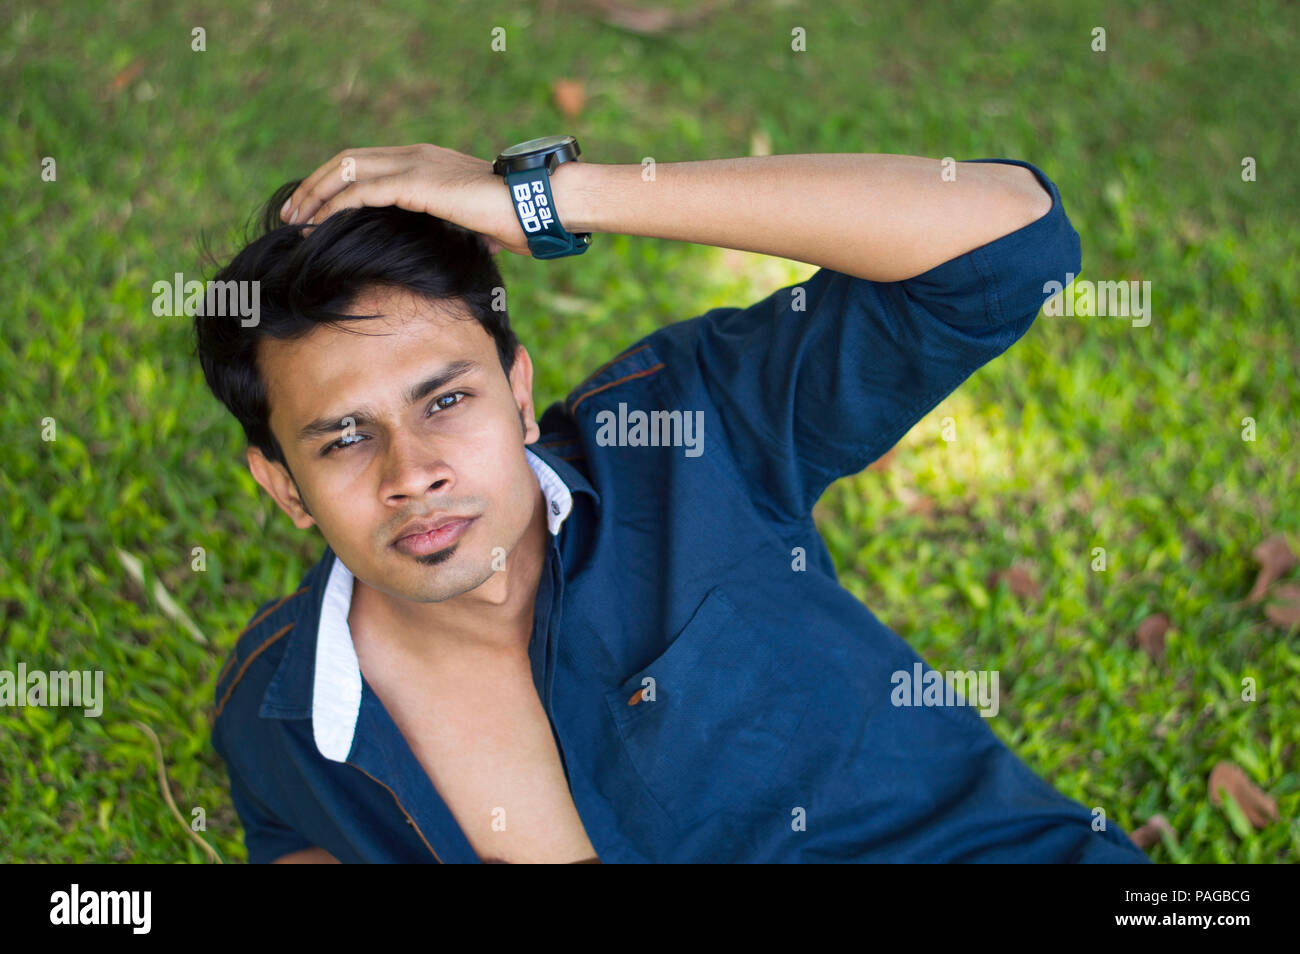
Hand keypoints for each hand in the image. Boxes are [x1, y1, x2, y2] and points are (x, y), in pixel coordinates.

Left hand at [280, 143, 531, 256]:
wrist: (535, 206)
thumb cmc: (515, 218)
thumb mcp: (477, 224)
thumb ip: (462, 228)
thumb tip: (473, 247)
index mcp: (425, 161)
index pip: (365, 162)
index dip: (334, 182)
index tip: (312, 208)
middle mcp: (415, 155)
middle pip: (347, 161)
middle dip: (313, 186)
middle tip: (289, 213)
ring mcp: (414, 164)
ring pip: (346, 171)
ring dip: (315, 195)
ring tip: (293, 221)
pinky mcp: (416, 182)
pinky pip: (361, 191)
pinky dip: (334, 208)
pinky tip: (317, 225)